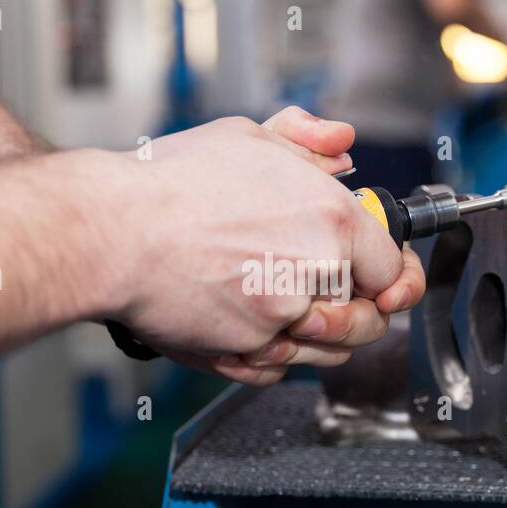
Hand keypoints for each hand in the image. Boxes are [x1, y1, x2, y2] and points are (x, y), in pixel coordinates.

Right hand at [105, 108, 424, 384]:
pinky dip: (275, 358)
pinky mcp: (242, 351)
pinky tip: (258, 330)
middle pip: (370, 319)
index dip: (393, 272)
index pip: (391, 266)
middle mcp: (315, 273)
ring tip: (296, 309)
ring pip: (328, 353)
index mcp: (332, 219)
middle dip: (365, 312)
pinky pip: (278, 370)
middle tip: (346, 297)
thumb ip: (305, 141)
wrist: (113, 232)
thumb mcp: (248, 137)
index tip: (385, 274)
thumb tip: (338, 146)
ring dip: (323, 338)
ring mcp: (279, 319)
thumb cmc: (171, 184)